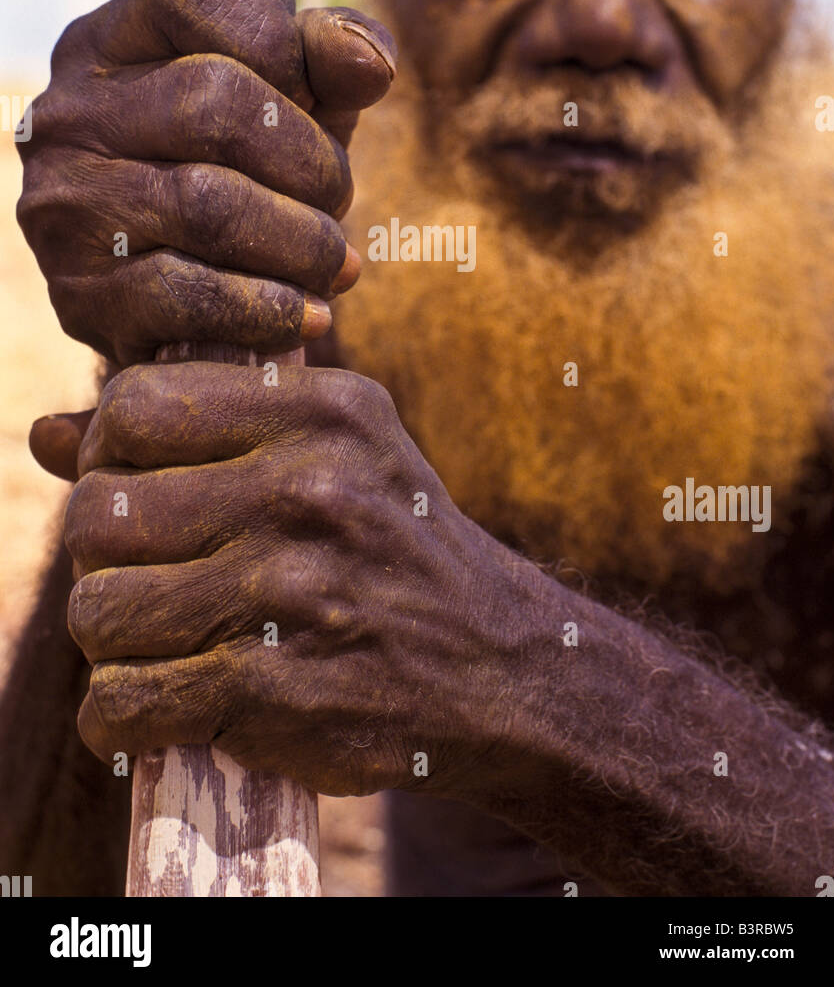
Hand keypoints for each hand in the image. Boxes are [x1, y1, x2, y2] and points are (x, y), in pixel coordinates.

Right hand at [18, 0, 394, 370]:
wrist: (182, 305)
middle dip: (309, 160)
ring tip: (336, 263)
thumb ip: (330, 59)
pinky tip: (308, 312)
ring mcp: (65, 202)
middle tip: (339, 199)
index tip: (317, 99)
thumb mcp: (293, 100)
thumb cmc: (245, 174)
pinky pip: (187, 294)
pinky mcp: (78, 292)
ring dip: (301, 242)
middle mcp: (69, 111)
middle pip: (211, 102)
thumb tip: (371, 60)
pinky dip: (269, 308)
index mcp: (110, 38)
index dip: (279, 42)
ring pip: (205, 204)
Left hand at [65, 362, 529, 797]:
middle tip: (155, 576)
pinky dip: (121, 715)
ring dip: (113, 641)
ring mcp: (293, 592)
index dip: (113, 452)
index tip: (147, 490)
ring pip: (97, 613)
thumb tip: (48, 431)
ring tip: (165, 641)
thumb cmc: (393, 542)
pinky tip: (164, 704)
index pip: (134, 405)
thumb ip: (194, 427)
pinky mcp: (277, 692)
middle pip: (100, 512)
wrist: (499, 666)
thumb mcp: (330, 450)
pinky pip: (123, 702)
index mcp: (321, 412)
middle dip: (105, 556)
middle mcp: (309, 489)